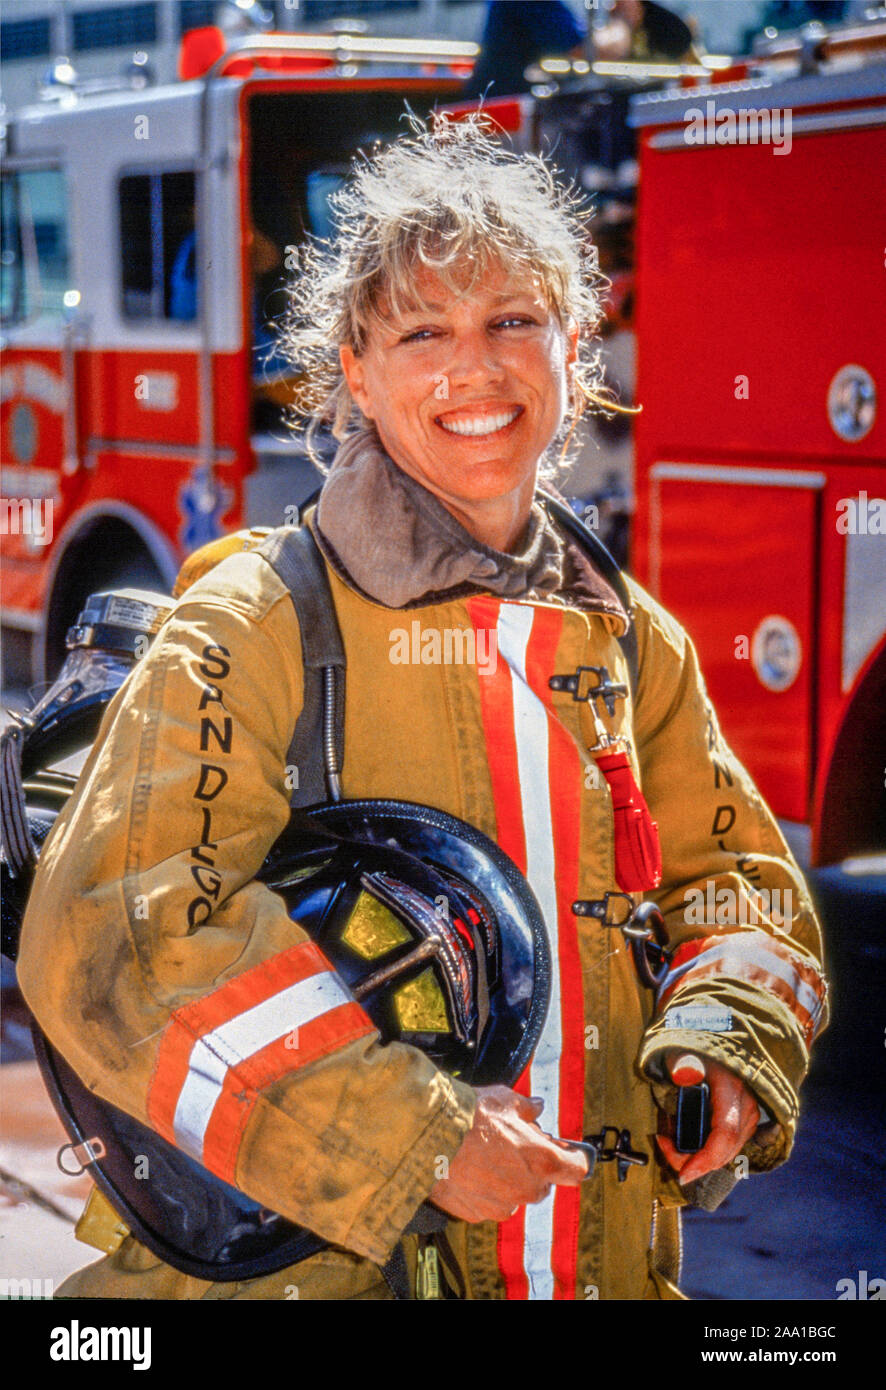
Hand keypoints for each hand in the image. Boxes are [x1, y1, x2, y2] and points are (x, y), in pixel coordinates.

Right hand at [430, 1085, 588, 1223]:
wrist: (427, 1137)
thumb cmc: (469, 1117)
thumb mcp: (505, 1099)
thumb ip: (527, 1108)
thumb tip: (536, 1107)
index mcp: (542, 1161)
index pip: (576, 1169)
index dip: (573, 1159)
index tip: (567, 1152)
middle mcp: (526, 1190)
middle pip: (542, 1183)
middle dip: (531, 1167)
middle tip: (512, 1145)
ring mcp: (501, 1206)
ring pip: (513, 1196)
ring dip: (505, 1181)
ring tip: (483, 1156)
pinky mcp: (476, 1215)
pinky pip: (488, 1204)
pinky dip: (482, 1191)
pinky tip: (467, 1170)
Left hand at [656, 1052, 759, 1184]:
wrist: (716, 1046)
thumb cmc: (696, 1050)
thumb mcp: (684, 1052)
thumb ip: (681, 1062)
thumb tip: (682, 1074)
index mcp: (732, 1090)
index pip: (724, 1135)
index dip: (704, 1160)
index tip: (682, 1175)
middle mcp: (746, 1108)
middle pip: (723, 1152)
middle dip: (691, 1161)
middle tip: (663, 1143)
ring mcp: (749, 1117)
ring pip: (725, 1154)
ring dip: (696, 1156)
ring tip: (670, 1136)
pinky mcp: (745, 1123)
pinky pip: (726, 1148)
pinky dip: (705, 1151)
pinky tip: (685, 1137)